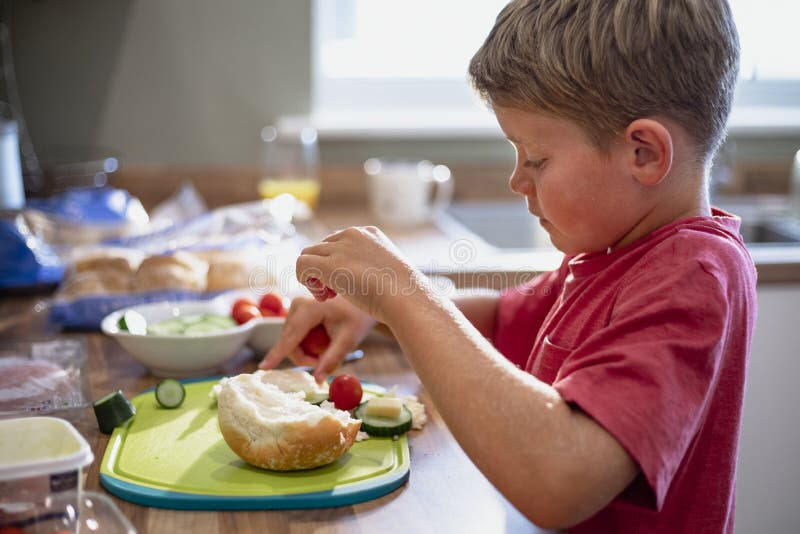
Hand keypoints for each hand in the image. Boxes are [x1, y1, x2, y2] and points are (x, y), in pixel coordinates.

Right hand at [258, 295, 375, 381]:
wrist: (361, 303)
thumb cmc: (357, 318)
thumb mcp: (348, 341)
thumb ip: (332, 360)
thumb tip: (317, 381)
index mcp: (309, 308)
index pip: (290, 338)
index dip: (277, 355)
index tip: (263, 368)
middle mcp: (297, 305)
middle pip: (290, 344)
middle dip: (308, 357)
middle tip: (328, 357)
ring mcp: (294, 308)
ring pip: (291, 344)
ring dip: (308, 352)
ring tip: (329, 343)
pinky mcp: (295, 314)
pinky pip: (294, 339)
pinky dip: (307, 345)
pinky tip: (322, 337)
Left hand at [295, 226, 421, 323]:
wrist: (405, 297)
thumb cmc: (403, 292)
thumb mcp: (390, 271)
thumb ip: (372, 267)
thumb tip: (363, 279)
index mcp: (369, 233)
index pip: (338, 241)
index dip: (336, 262)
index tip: (346, 283)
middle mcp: (352, 234)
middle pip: (322, 247)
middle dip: (324, 270)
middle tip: (335, 293)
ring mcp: (340, 248)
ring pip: (309, 254)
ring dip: (314, 276)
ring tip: (328, 295)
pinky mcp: (329, 264)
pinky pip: (301, 265)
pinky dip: (305, 280)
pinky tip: (323, 295)